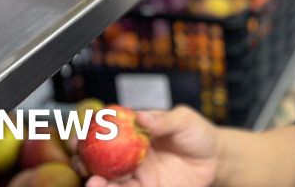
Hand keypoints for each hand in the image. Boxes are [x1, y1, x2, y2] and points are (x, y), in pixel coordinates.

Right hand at [85, 106, 219, 186]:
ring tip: (93, 182)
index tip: (77, 137)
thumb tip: (142, 116)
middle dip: (83, 162)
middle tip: (80, 162)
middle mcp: (130, 156)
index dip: (87, 135)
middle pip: (99, 160)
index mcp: (134, 133)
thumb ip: (164, 119)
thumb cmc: (199, 134)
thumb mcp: (185, 120)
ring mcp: (137, 176)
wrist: (217, 159)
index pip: (104, 133)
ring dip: (97, 183)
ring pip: (109, 181)